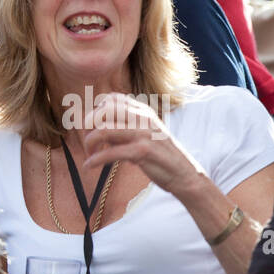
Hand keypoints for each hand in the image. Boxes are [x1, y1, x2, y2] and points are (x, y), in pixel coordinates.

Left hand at [81, 92, 205, 196]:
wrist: (185, 175)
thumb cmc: (160, 156)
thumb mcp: (143, 135)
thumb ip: (122, 128)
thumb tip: (94, 128)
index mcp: (143, 111)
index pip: (112, 99)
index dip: (96, 110)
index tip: (91, 127)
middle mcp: (143, 117)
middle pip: (104, 110)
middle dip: (89, 125)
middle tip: (88, 141)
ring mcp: (144, 133)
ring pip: (104, 130)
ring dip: (90, 143)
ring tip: (89, 154)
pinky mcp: (143, 151)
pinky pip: (111, 152)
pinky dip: (95, 159)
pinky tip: (89, 166)